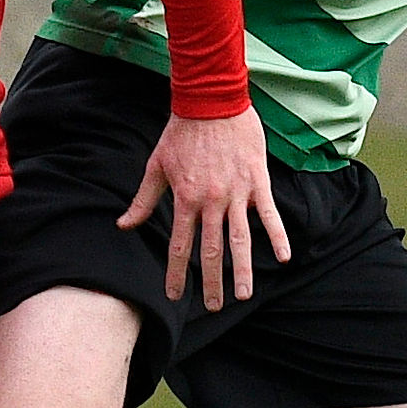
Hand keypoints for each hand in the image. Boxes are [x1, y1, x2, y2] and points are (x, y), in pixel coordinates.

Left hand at [121, 106, 290, 311]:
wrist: (211, 100)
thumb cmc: (180, 133)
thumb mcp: (156, 165)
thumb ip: (142, 200)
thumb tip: (122, 225)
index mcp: (185, 198)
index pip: (179, 245)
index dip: (176, 273)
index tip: (173, 296)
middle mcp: (210, 200)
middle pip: (211, 249)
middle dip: (211, 281)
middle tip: (213, 306)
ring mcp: (236, 192)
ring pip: (240, 238)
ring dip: (243, 269)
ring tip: (243, 295)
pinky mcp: (257, 181)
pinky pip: (269, 214)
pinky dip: (277, 235)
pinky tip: (284, 257)